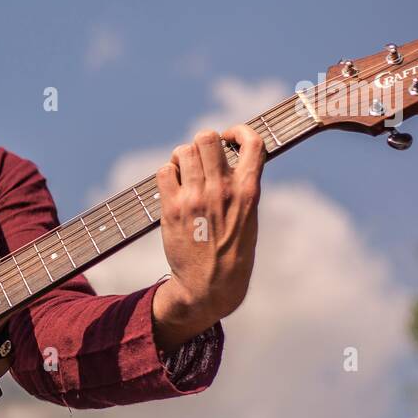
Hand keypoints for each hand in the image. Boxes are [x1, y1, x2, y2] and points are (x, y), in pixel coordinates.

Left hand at [152, 125, 264, 350]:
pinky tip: (172, 187)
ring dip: (182, 157)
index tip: (230, 137)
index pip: (252, 142)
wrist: (210, 285)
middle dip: (202, 143)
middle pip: (207, 138)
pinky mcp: (172, 208)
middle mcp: (223, 190)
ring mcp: (196, 197)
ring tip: (184, 171)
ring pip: (183, 151)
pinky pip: (164, 172)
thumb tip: (227, 159)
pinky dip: (167, 174)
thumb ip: (241, 187)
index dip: (239, 131)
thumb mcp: (250, 217)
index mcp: (249, 190)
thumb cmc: (232, 252)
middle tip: (201, 159)